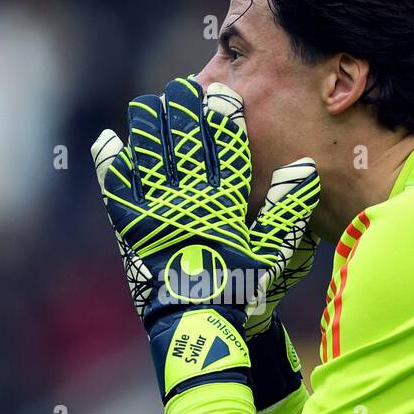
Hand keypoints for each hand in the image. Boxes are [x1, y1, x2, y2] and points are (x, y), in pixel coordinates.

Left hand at [92, 76, 318, 400]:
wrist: (197, 325)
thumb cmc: (241, 290)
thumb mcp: (274, 252)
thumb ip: (288, 208)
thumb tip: (304, 166)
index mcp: (225, 200)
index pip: (226, 146)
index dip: (223, 117)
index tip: (221, 95)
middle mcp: (189, 198)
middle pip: (184, 141)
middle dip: (182, 109)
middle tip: (180, 88)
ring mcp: (156, 210)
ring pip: (148, 154)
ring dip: (148, 125)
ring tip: (148, 104)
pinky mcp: (130, 227)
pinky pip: (117, 185)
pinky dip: (111, 162)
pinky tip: (109, 141)